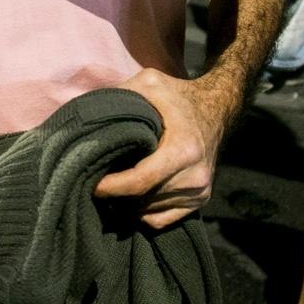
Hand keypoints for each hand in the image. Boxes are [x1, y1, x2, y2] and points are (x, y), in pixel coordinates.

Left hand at [93, 68, 228, 229]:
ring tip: (116, 184)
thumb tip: (87, 114)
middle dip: (116, 195)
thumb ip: (121, 95)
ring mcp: (199, 191)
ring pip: (149, 212)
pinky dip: (143, 212)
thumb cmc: (179, 96)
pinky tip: (134, 194)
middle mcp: (195, 176)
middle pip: (142, 199)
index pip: (140, 181)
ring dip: (129, 203)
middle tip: (95, 182)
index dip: (111, 187)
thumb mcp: (151, 84)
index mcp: (184, 149)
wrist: (216, 108)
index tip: (92, 184)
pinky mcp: (200, 199)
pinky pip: (161, 220)